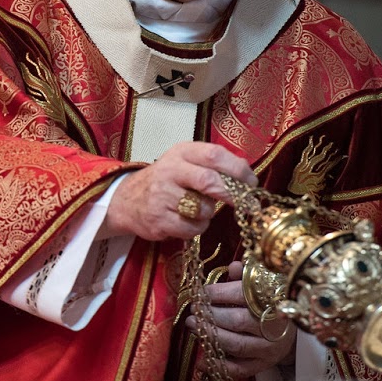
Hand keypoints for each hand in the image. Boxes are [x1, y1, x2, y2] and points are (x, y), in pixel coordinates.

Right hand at [106, 142, 255, 241]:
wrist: (128, 199)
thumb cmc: (168, 180)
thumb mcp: (186, 162)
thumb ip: (213, 165)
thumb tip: (249, 180)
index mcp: (182, 152)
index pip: (214, 155)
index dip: (238, 170)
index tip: (252, 183)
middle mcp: (170, 170)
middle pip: (210, 181)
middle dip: (233, 194)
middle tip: (247, 204)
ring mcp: (162, 196)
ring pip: (203, 209)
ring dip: (209, 213)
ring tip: (198, 209)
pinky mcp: (159, 219)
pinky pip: (193, 228)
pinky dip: (197, 228)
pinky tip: (187, 221)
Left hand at [182, 261, 297, 378]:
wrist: (293, 333)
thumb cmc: (271, 306)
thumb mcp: (263, 288)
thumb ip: (246, 279)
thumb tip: (233, 267)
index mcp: (273, 302)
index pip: (244, 295)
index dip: (218, 293)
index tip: (201, 292)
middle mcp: (273, 327)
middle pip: (238, 321)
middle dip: (211, 315)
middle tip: (193, 310)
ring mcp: (268, 349)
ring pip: (237, 345)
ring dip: (210, 336)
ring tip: (192, 326)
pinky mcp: (262, 365)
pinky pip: (239, 369)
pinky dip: (218, 365)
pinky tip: (201, 361)